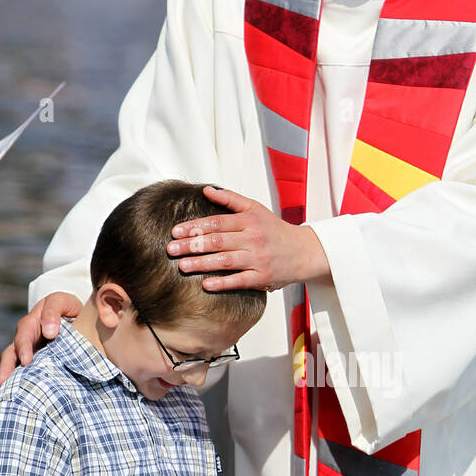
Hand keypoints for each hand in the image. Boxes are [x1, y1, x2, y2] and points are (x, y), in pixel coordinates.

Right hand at [0, 291, 81, 388]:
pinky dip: (15, 383)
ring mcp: (30, 352)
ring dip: (7, 378)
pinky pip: (23, 373)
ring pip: (14, 365)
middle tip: (4, 382)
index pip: (24, 335)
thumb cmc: (68, 307)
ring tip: (1, 393)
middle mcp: (26, 338)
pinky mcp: (36, 363)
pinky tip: (11, 396)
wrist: (77, 316)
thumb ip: (53, 311)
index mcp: (32, 323)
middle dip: (7, 367)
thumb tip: (49, 332)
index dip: (23, 348)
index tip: (26, 361)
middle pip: (12, 353)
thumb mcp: (62, 301)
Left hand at [166, 184, 330, 291]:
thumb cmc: (275, 230)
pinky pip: (240, 280)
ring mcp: (258, 259)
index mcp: (249, 220)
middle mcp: (253, 238)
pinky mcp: (263, 277)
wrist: (304, 251)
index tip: (175, 231)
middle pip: (217, 241)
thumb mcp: (256, 208)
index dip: (194, 227)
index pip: (217, 222)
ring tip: (182, 266)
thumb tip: (206, 189)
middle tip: (171, 249)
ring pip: (225, 261)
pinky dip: (223, 283)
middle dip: (191, 245)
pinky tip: (206, 285)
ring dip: (202, 264)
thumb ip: (230, 199)